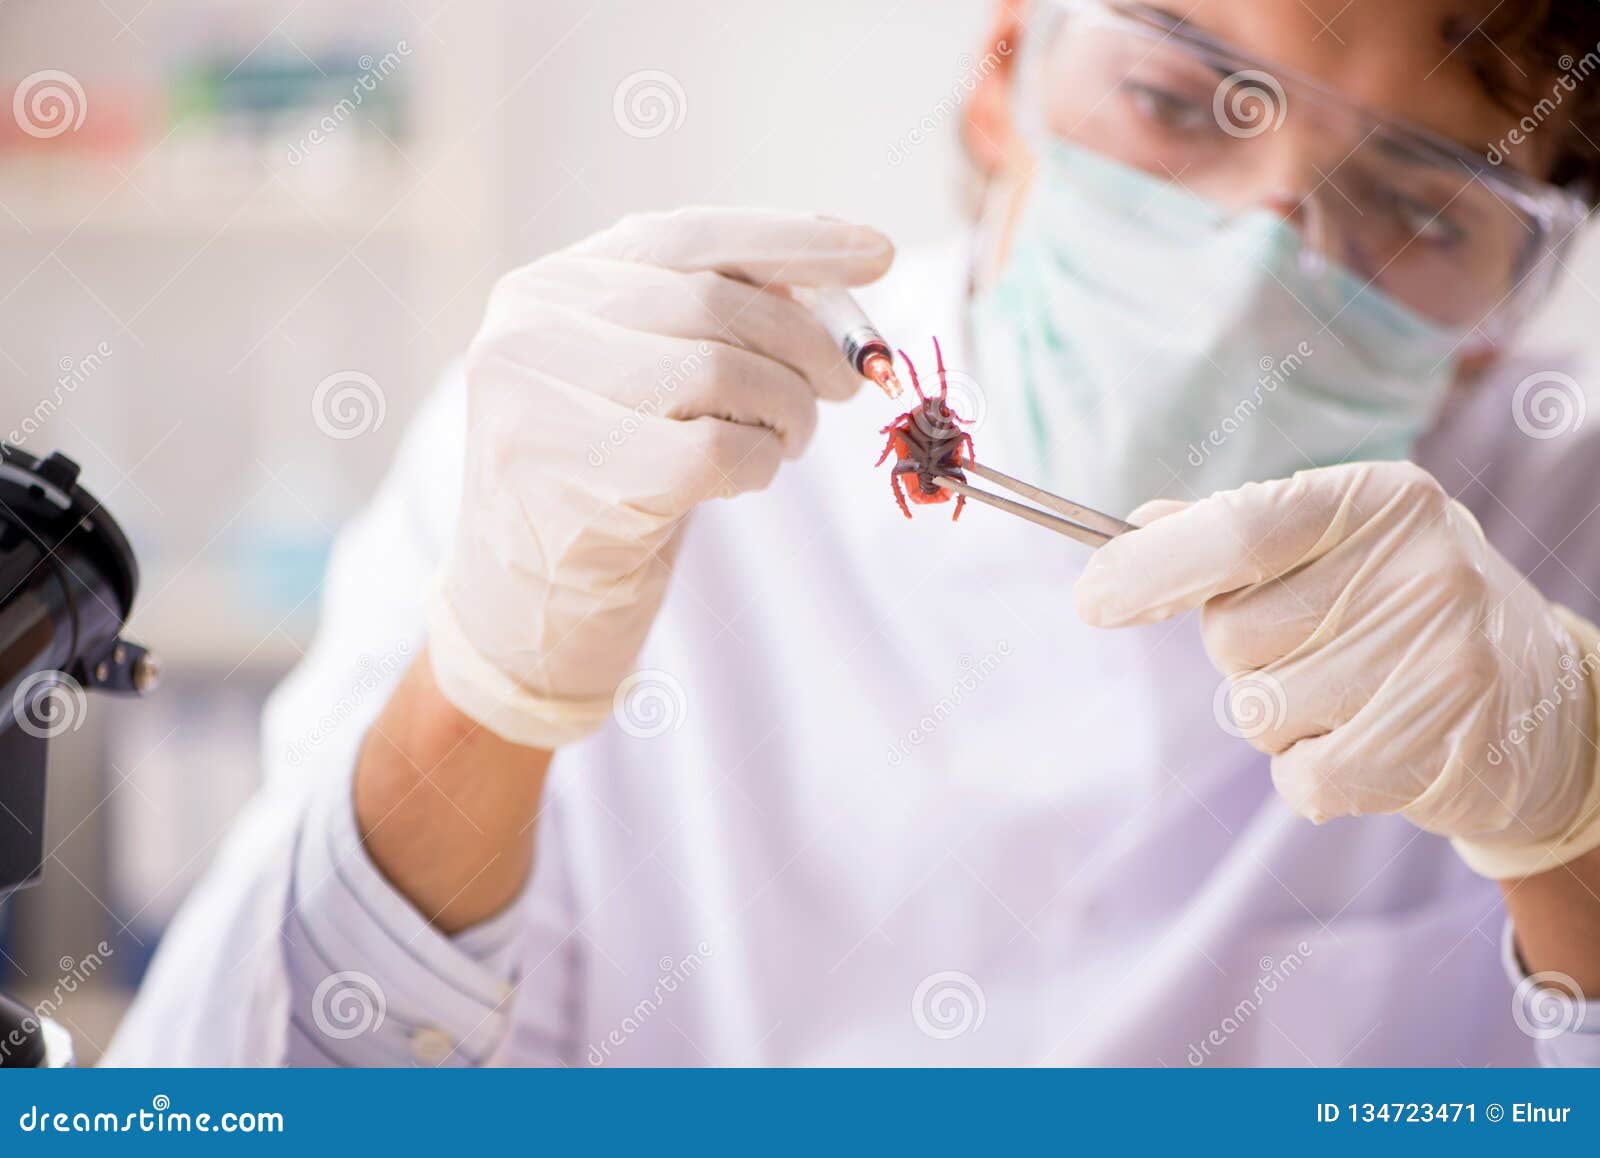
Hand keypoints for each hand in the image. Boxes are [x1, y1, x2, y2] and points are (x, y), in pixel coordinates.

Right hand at [428, 208, 893, 748]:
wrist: (531, 606)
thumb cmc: (611, 479)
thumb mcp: (646, 377)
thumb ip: (712, 315)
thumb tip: (844, 265)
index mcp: (548, 287)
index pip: (686, 236)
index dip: (791, 240)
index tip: (877, 253)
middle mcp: (528, 334)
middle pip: (714, 302)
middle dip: (807, 343)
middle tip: (845, 385)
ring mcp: (538, 409)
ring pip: (720, 371)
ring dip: (788, 409)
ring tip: (789, 439)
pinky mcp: (574, 489)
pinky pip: (714, 453)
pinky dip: (758, 463)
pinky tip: (748, 478)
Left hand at [1075, 461, 1599, 878]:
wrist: (1541, 707)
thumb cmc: (1402, 614)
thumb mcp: (1336, 547)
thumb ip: (1234, 533)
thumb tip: (1131, 528)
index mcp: (1376, 498)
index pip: (1238, 529)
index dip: (1151, 567)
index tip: (1091, 598)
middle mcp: (1418, 563)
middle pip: (1231, 633)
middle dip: (1244, 657)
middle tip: (1317, 649)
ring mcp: (1441, 652)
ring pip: (1258, 710)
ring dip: (1281, 720)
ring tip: (1354, 697)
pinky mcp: (1446, 740)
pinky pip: (1301, 776)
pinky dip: (1309, 774)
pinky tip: (1366, 745)